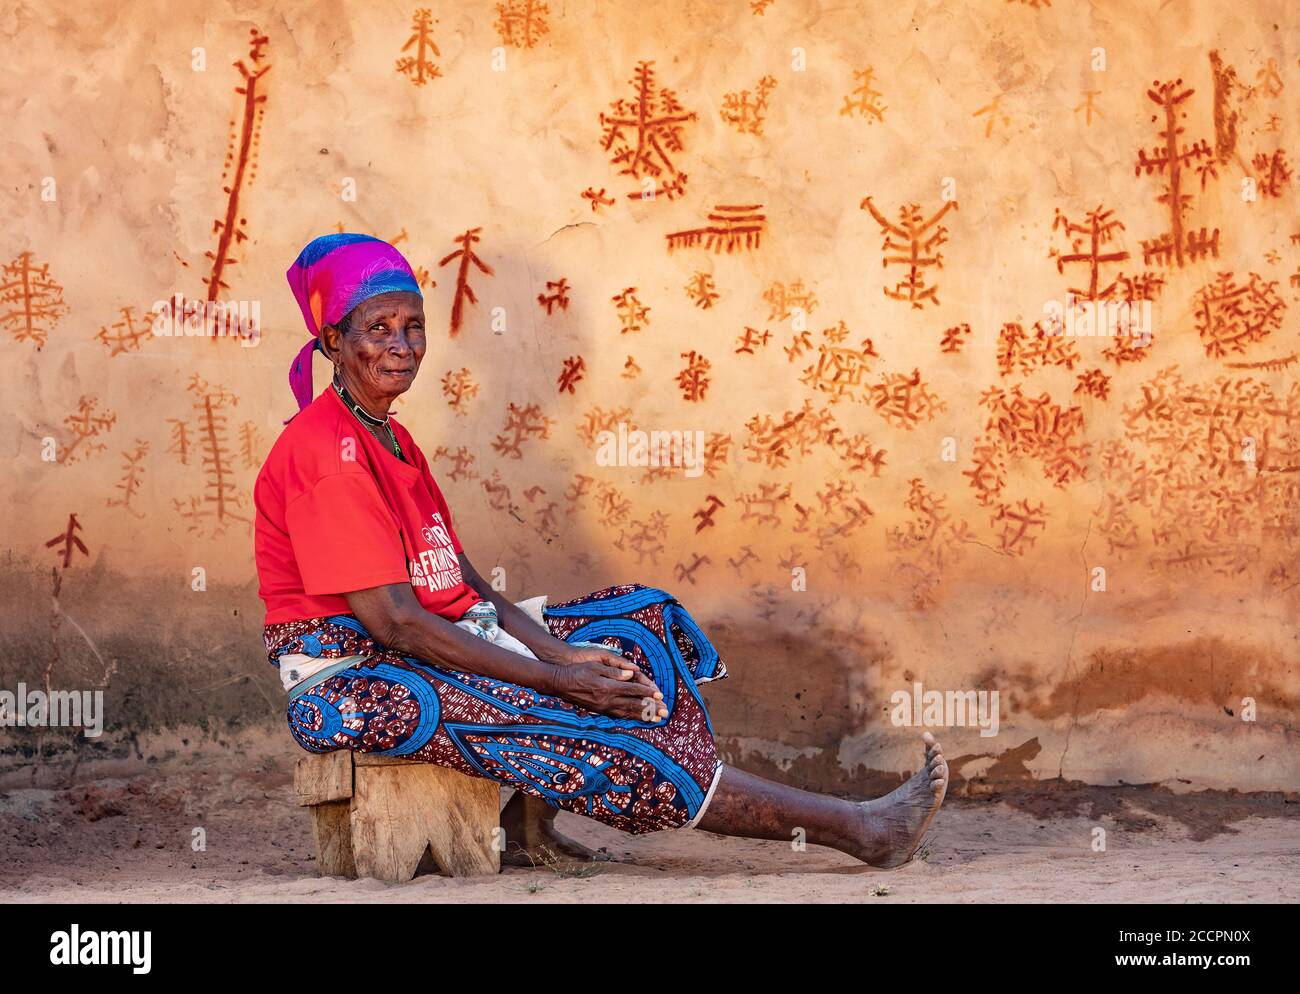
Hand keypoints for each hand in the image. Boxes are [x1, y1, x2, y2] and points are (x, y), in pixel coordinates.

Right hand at [547, 650, 666, 721]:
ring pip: (628, 713)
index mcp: (608, 687)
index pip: (633, 690)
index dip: (648, 692)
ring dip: (643, 716)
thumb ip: (616, 671)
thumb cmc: (578, 670)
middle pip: (634, 705)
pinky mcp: (599, 711)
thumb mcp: (596, 665)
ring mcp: (603, 708)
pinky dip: (631, 717)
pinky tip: (638, 718)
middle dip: (651, 708)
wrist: (560, 683)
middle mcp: (607, 700)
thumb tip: (633, 674)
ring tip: (656, 719)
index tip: (660, 695)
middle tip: (665, 713)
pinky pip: (619, 715)